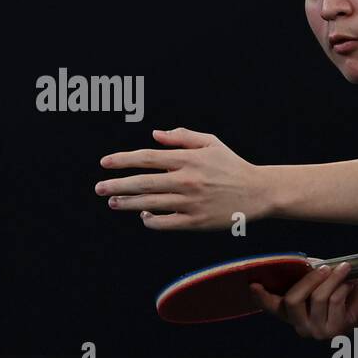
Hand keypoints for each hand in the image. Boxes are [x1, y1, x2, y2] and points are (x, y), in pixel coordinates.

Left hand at [96, 127, 268, 230]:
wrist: (258, 192)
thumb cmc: (231, 166)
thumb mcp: (210, 143)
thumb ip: (181, 137)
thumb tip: (154, 135)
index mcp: (188, 159)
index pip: (147, 158)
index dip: (122, 160)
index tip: (104, 163)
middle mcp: (186, 181)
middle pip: (142, 183)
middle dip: (116, 185)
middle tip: (98, 188)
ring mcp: (190, 203)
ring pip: (149, 204)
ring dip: (126, 204)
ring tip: (112, 201)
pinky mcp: (195, 222)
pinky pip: (163, 223)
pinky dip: (149, 220)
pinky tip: (142, 215)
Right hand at [251, 259, 357, 339]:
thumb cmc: (341, 285)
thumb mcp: (318, 276)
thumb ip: (302, 272)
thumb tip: (290, 263)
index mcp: (292, 312)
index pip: (271, 307)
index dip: (261, 297)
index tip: (253, 285)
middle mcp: (300, 326)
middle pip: (292, 301)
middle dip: (310, 279)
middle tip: (324, 267)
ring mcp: (316, 331)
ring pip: (318, 298)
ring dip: (332, 279)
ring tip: (344, 268)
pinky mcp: (334, 331)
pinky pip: (334, 302)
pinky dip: (342, 288)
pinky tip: (349, 284)